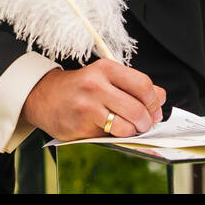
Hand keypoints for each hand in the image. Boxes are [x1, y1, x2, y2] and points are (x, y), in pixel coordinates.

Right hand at [19, 60, 164, 141]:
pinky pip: (111, 135)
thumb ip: (133, 85)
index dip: (154, 101)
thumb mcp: (105, 77)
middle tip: (144, 124)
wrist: (44, 96)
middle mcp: (96, 84)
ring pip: (127, 126)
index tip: (154, 109)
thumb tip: (161, 97)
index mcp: (105, 68)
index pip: (143, 85)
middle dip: (146, 121)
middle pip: (138, 108)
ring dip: (133, 131)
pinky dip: (116, 136)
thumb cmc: (80, 88)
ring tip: (128, 128)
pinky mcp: (81, 125)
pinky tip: (109, 129)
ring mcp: (88, 106)